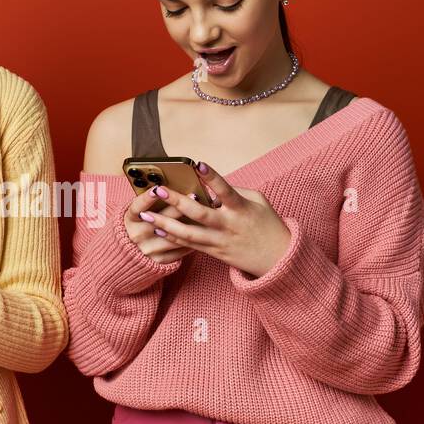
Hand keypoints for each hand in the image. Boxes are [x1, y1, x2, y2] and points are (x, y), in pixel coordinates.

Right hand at [123, 185, 204, 263]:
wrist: (134, 250)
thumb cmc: (142, 222)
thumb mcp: (140, 210)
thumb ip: (153, 200)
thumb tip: (172, 185)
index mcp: (130, 219)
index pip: (137, 207)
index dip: (147, 198)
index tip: (158, 188)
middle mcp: (136, 235)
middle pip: (159, 220)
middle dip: (178, 207)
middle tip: (195, 195)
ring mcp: (148, 249)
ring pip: (172, 235)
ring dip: (190, 223)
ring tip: (206, 212)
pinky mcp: (158, 259)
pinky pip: (179, 248)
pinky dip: (192, 239)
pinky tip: (203, 229)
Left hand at [140, 162, 291, 277]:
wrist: (277, 259)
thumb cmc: (268, 224)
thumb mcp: (259, 201)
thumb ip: (236, 190)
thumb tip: (212, 184)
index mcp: (241, 209)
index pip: (226, 190)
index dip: (212, 177)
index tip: (198, 164)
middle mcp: (228, 225)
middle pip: (200, 213)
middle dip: (177, 201)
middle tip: (158, 190)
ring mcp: (219, 240)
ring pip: (189, 233)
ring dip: (165, 223)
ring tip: (146, 214)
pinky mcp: (214, 252)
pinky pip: (190, 245)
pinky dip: (173, 237)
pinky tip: (157, 228)